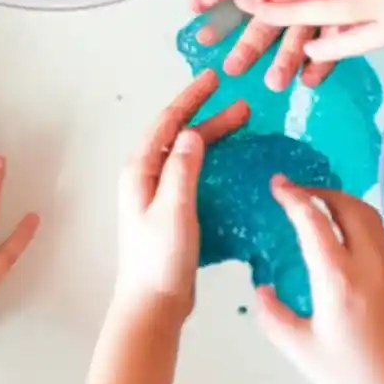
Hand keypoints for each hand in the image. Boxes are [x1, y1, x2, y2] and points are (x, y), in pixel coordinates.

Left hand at [116, 69, 248, 317]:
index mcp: (141, 171)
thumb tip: (190, 132)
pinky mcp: (173, 211)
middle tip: (242, 104)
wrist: (153, 304)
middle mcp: (146, 177)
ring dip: (214, 137)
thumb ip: (182, 168)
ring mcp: (159, 194)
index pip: (167, 122)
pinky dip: (214, 161)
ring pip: (188, 153)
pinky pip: (194, 174)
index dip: (191, 98)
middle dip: (208, 115)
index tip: (213, 78)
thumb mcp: (174, 209)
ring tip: (242, 123)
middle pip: (179, 135)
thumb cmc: (159, 259)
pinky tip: (233, 161)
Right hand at [256, 177, 383, 383]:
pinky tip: (349, 243)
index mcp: (339, 280)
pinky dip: (362, 226)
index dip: (293, 195)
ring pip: (371, 217)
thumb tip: (262, 289)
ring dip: (344, 205)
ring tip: (322, 210)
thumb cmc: (354, 378)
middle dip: (321, 191)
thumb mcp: (301, 351)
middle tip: (299, 192)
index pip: (313, 220)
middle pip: (348, 206)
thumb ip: (273, 316)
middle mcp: (371, 265)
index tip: (278, 183)